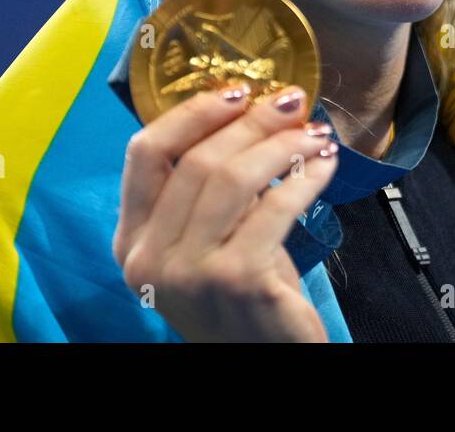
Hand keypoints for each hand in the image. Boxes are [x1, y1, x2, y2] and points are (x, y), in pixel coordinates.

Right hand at [112, 83, 338, 341]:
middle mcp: (147, 258)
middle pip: (195, 159)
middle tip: (290, 102)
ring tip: (314, 135)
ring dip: (281, 145)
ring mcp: (187, 271)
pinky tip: (324, 167)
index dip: (191, 113)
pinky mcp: (235, 279)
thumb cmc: (242, 299)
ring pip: (232, 176)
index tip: (236, 90)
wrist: (265, 364)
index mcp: (130, 241)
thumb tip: (249, 112)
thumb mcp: (208, 241)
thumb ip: (208, 189)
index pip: (144, 154)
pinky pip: (274, 206)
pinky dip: (305, 178)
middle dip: (251, 121)